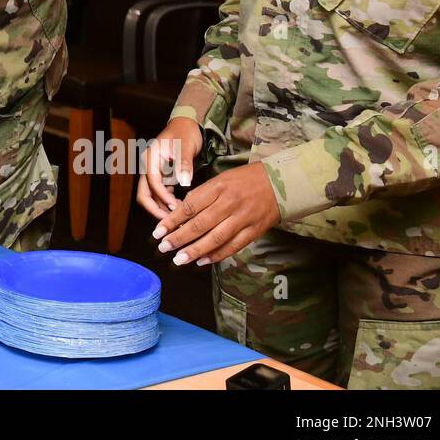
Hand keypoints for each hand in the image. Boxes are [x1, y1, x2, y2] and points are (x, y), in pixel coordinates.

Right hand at [136, 116, 200, 218]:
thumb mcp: (185, 147)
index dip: (162, 197)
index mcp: (150, 159)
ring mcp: (154, 173)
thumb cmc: (185, 133)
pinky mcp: (162, 177)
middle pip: (144, 194)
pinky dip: (168, 203)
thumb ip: (184, 164)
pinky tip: (181, 209)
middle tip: (171, 222)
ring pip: (151, 196)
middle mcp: (148, 168)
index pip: (152, 183)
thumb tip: (185, 183)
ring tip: (179, 218)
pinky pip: (161, 194)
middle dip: (155, 209)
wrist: (187, 125)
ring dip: (162, 208)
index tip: (176, 208)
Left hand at [152, 162, 281, 265]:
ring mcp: (243, 218)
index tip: (158, 231)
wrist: (281, 183)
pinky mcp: (254, 231)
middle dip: (179, 238)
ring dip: (195, 250)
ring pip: (215, 238)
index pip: (190, 206)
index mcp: (218, 187)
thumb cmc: (246, 179)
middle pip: (200, 224)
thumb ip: (202, 195)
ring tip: (179, 259)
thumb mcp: (221, 179)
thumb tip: (181, 211)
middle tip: (164, 247)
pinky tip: (202, 261)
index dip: (172, 220)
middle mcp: (229, 203)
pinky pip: (233, 246)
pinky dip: (217, 255)